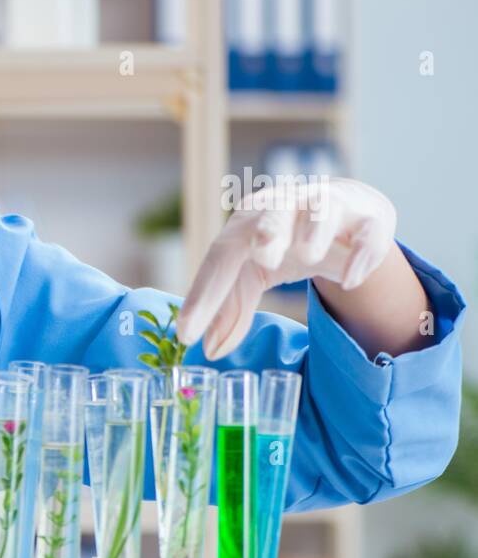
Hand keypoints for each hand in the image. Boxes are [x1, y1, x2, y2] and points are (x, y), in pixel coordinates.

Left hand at [178, 177, 396, 358]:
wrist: (342, 213)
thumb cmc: (286, 245)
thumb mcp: (253, 275)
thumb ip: (231, 310)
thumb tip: (210, 351)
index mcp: (247, 223)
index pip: (220, 257)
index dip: (203, 297)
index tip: (187, 334)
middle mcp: (284, 207)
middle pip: (273, 212)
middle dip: (269, 231)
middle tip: (263, 254)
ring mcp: (328, 207)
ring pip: (323, 209)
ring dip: (314, 231)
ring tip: (308, 256)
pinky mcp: (368, 217)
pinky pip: (369, 230)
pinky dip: (362, 253)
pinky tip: (351, 280)